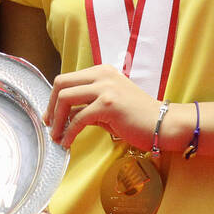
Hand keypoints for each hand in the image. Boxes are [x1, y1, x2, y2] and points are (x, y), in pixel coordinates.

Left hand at [45, 64, 160, 150]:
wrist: (164, 124)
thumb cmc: (137, 118)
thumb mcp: (107, 106)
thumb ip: (86, 105)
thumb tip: (61, 115)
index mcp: (101, 71)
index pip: (66, 79)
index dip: (53, 98)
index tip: (50, 116)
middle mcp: (102, 74)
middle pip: (61, 84)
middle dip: (50, 107)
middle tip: (50, 126)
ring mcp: (106, 87)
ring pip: (65, 99)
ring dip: (57, 120)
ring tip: (57, 136)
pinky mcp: (109, 104)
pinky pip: (78, 118)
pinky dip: (69, 132)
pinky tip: (68, 142)